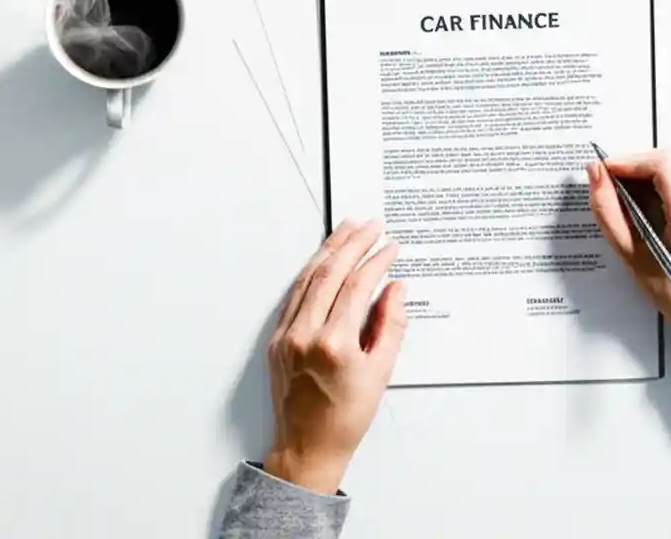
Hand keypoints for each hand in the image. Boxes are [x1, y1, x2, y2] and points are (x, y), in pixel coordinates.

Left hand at [263, 219, 407, 494]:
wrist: (307, 447)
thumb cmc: (345, 418)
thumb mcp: (380, 372)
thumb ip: (389, 325)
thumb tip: (394, 289)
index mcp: (333, 345)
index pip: (356, 286)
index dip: (375, 261)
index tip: (390, 247)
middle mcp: (304, 335)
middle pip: (330, 273)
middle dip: (352, 243)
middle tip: (370, 225)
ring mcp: (286, 336)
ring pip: (308, 279)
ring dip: (329, 250)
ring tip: (346, 230)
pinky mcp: (276, 340)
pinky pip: (294, 295)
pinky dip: (310, 272)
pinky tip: (322, 259)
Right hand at [587, 150, 670, 337]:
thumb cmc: (668, 288)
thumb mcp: (629, 253)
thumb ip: (608, 211)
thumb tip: (596, 172)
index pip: (665, 167)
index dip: (632, 161)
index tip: (608, 169)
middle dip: (639, 160)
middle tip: (615, 177)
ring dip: (652, 165)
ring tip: (629, 185)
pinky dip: (665, 172)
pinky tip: (649, 191)